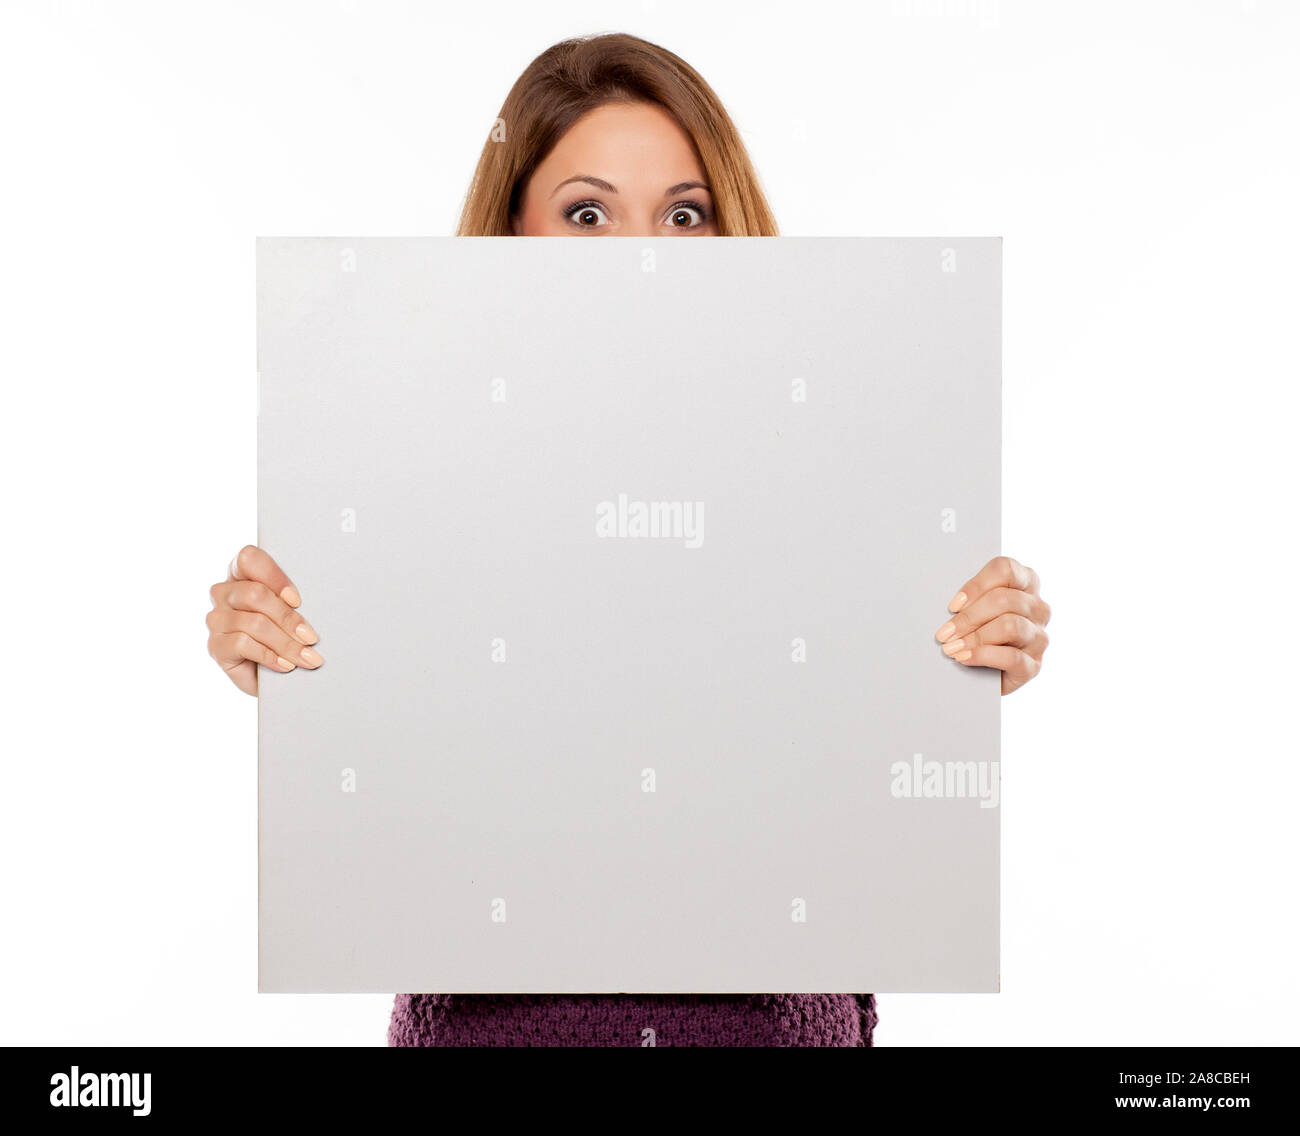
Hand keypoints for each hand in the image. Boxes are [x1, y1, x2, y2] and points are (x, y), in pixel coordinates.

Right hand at [206, 545, 321, 694]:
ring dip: (286, 643)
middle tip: (311, 637)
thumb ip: (292, 600)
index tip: (298, 600)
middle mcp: (224, 592)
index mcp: (242, 574)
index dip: (274, 577)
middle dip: (288, 618)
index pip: (249, 558)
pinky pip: (243, 644)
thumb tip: (312, 604)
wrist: (273, 677)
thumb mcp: (292, 612)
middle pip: (255, 594)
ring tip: (307, 658)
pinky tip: (286, 665)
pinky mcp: (215, 646)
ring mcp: (216, 619)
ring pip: (254, 623)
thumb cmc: (286, 635)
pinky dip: (270, 656)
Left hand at [935, 555, 1049, 694]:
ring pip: (1011, 625)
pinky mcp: (1034, 665)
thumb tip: (951, 603)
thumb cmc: (974, 633)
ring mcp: (1039, 637)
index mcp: (1025, 583)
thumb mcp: (972, 609)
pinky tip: (964, 657)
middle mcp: (1038, 608)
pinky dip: (983, 656)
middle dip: (969, 617)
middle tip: (944, 632)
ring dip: (975, 637)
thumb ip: (969, 599)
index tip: (953, 605)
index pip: (1005, 569)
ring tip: (951, 647)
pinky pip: (1012, 657)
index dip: (976, 585)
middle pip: (1005, 599)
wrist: (979, 676)